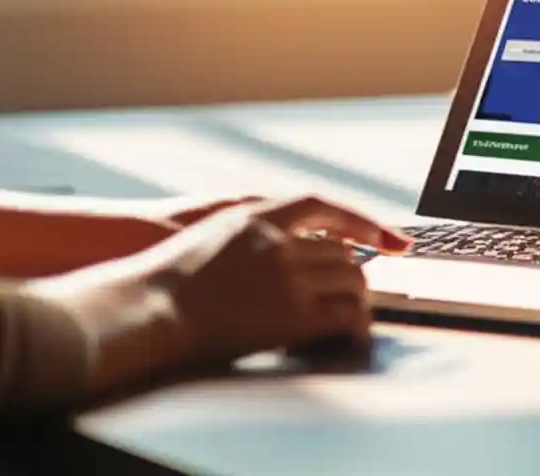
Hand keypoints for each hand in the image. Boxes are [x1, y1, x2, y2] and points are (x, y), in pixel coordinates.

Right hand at [53, 195, 413, 390]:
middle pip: (342, 251)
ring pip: (351, 280)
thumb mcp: (214, 229)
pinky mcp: (292, 317)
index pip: (325, 205)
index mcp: (258, 216)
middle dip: (353, 270)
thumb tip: (287, 237)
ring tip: (352, 313)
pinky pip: (344, 316)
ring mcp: (288, 280)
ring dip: (356, 297)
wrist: (150, 310)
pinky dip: (355, 324)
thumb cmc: (170, 277)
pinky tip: (351, 333)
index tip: (389, 236)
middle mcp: (280, 243)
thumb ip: (256, 227)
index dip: (360, 220)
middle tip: (356, 289)